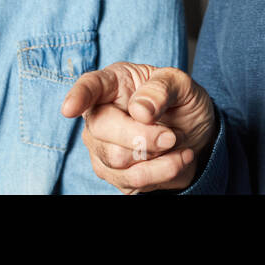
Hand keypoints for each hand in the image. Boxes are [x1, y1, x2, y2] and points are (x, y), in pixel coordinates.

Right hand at [62, 62, 217, 193]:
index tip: (70, 108)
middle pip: (101, 130)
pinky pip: (133, 181)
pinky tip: (178, 158)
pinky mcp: (114, 174)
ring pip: (117, 160)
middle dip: (143, 136)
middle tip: (172, 135)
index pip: (89, 86)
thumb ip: (162, 89)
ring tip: (178, 142)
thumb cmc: (181, 101)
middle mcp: (99, 115)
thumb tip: (139, 110)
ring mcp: (102, 148)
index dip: (78, 97)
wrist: (195, 134)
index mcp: (113, 83)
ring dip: (158, 156)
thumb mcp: (182, 84)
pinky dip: (163, 171)